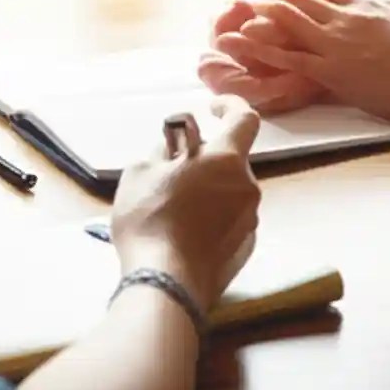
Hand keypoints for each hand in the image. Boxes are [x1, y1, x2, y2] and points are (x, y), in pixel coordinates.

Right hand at [110, 96, 262, 311]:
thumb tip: (172, 149)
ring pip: (231, 192)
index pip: (244, 118)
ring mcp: (249, 220)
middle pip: (232, 160)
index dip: (230, 105)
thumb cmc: (149, 221)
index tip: (213, 107)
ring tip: (173, 205)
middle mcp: (247, 187)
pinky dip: (213, 217)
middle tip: (173, 169)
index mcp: (226, 160)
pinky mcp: (245, 248)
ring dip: (209, 189)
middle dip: (207, 159)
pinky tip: (185, 232)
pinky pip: (230, 220)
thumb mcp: (140, 172)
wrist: (166, 283)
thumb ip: (162, 152)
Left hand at [217, 0, 389, 129]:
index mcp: (364, 4)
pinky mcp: (331, 70)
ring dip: (258, 15)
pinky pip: (288, 56)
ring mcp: (337, 43)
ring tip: (236, 15)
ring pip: (287, 20)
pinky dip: (261, 46)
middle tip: (252, 3)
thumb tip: (367, 11)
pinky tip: (242, 42)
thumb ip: (377, 14)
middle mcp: (347, 17)